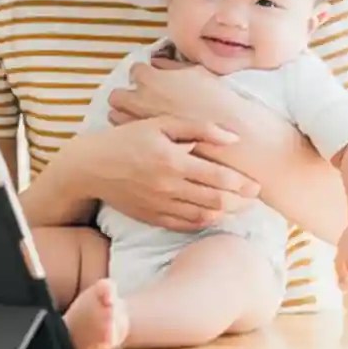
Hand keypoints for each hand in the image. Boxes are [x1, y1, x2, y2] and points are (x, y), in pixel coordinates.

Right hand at [56, 115, 261, 231]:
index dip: (242, 183)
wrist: (90, 166)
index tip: (257, 184)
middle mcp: (168, 186)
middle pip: (216, 200)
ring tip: (239, 207)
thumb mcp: (160, 124)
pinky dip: (204, 222)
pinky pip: (185, 225)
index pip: (218, 177)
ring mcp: (160, 205)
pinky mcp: (152, 217)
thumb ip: (199, 128)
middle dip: (241, 201)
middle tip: (255, 198)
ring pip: (203, 216)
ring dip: (226, 214)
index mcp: (173, 161)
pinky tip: (213, 215)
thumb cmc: (126, 139)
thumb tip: (233, 137)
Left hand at [107, 61, 235, 126]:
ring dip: (126, 115)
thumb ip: (173, 67)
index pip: (135, 71)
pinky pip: (128, 135)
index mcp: (152, 79)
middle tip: (142, 101)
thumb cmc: (219, 102)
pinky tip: (150, 134)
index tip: (152, 80)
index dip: (144, 76)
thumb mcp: (199, 74)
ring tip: (145, 119)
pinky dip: (134, 133)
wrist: (231, 135)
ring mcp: (139, 124)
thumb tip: (159, 63)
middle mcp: (139, 100)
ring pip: (116, 117)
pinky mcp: (144, 144)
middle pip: (117, 95)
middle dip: (127, 97)